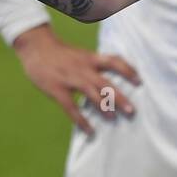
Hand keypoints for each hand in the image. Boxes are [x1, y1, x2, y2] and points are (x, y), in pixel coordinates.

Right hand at [12, 24, 139, 132]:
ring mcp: (70, 79)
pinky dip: (81, 121)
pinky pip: (71, 108)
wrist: (36, 46)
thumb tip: (109, 79)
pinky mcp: (57, 89)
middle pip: (106, 83)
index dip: (128, 70)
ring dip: (104, 107)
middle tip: (132, 110)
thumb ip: (93, 65)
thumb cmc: (59, 52)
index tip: (140, 81)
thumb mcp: (80, 54)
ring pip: (91, 94)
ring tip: (114, 119)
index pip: (114, 61)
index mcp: (90, 58)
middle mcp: (84, 68)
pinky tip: (90, 130)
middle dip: (120, 97)